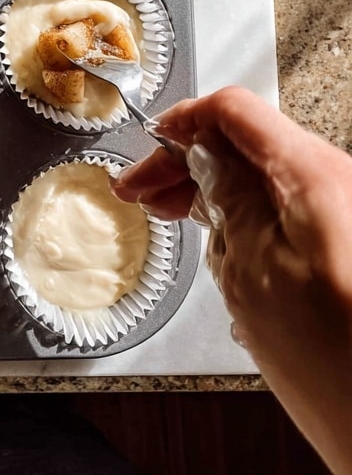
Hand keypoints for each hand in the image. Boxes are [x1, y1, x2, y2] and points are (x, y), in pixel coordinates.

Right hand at [111, 86, 351, 474]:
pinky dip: (243, 212)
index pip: (234, 111)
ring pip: (264, 175)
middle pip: (248, 142)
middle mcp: (338, 182)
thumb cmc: (338, 362)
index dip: (182, 122)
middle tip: (142, 187)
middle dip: (189, 160)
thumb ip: (225, 198)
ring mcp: (344, 211)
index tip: (149, 143)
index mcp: (313, 174)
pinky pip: (286, 206)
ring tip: (168, 211)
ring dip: (212, 188)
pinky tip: (214, 236)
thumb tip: (204, 156)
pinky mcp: (345, 241)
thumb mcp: (252, 271)